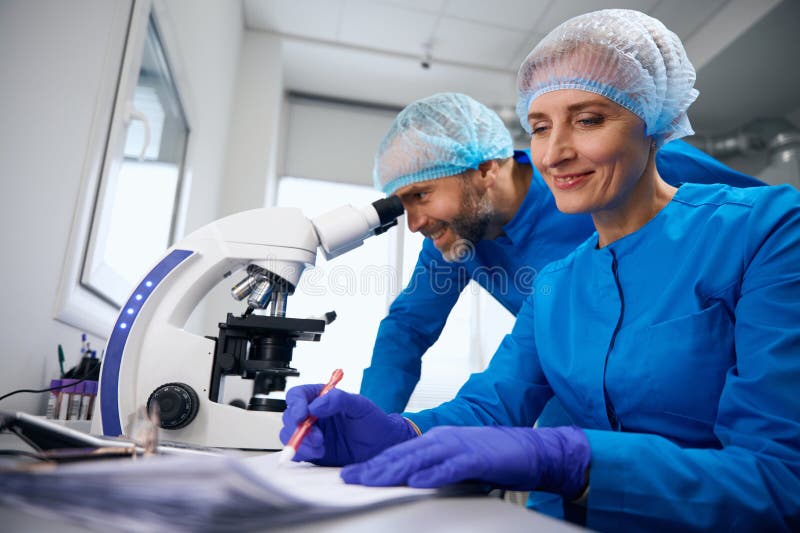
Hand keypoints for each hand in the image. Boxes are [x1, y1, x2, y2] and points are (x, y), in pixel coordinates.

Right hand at [280, 384, 416, 465]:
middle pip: (289, 416)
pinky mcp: (313, 451)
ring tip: (321, 447)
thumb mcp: (360, 405)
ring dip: (301, 442)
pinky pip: (297, 452)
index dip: (295, 404)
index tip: (302, 415)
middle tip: (317, 436)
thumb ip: (338, 400)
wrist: (382, 447)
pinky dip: (303, 453)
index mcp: (321, 397)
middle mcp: (313, 414)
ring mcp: (311, 433)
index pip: (298, 395)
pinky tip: (319, 453)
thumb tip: (315, 406)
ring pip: (290, 435)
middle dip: (299, 428)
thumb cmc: (374, 422)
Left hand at [341, 425, 589, 496]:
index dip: (373, 464)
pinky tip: (416, 482)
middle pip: (401, 455)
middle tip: (348, 477)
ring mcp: (458, 447)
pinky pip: (450, 467)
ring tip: (371, 479)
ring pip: (419, 459)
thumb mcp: (456, 460)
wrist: (528, 448)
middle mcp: (442, 440)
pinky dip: (432, 474)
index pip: (398, 453)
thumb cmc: (492, 457)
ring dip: (393, 470)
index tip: (350, 474)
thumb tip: (409, 481)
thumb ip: (433, 467)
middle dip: (373, 468)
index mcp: (436, 440)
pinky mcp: (475, 459)